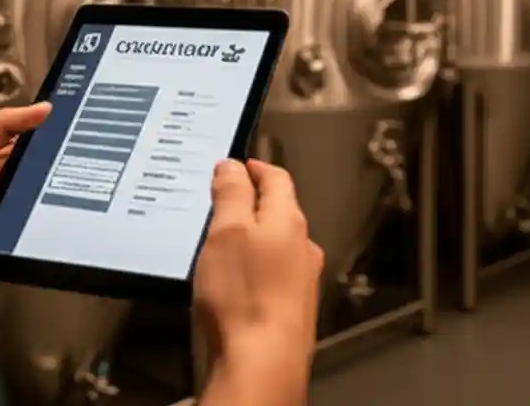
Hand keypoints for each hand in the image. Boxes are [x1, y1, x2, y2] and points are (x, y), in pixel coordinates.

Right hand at [195, 159, 323, 405]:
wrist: (264, 363)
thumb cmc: (244, 298)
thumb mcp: (226, 232)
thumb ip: (231, 194)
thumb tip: (233, 166)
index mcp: (288, 221)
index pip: (277, 179)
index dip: (256, 168)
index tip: (240, 166)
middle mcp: (303, 248)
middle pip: (280, 212)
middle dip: (253, 204)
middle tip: (226, 200)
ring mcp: (302, 281)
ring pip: (279, 246)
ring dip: (256, 239)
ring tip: (227, 243)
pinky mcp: (294, 310)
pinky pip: (276, 277)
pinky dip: (259, 270)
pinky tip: (241, 284)